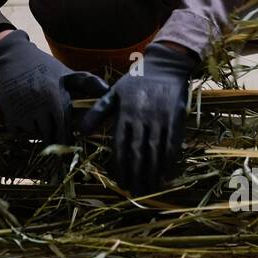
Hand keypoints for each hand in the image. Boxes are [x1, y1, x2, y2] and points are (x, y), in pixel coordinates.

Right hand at [0, 29, 110, 144]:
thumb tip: (109, 90)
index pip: (64, 130)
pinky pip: (18, 132)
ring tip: (37, 113)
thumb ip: (88, 83)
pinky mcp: (9, 115)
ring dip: (37, 129)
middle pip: (49, 135)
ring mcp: (22, 112)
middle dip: (53, 134)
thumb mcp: (66, 73)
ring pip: (34, 133)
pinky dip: (22, 127)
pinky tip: (25, 113)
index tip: (69, 144)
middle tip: (53, 128)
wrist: (13, 57)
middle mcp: (39, 108)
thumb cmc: (44, 66)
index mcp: (55, 99)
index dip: (67, 139)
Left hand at [79, 40, 198, 195]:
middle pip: (138, 153)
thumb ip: (97, 112)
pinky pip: (173, 145)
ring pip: (155, 152)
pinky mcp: (176, 119)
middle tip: (134, 192)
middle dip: (135, 175)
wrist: (165, 65)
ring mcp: (160, 119)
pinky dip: (170, 162)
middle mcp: (142, 118)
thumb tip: (81, 132)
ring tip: (148, 188)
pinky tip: (166, 176)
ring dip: (152, 173)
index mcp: (125, 113)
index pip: (120, 146)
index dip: (120, 167)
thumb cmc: (136, 80)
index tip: (120, 183)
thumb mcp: (113, 93)